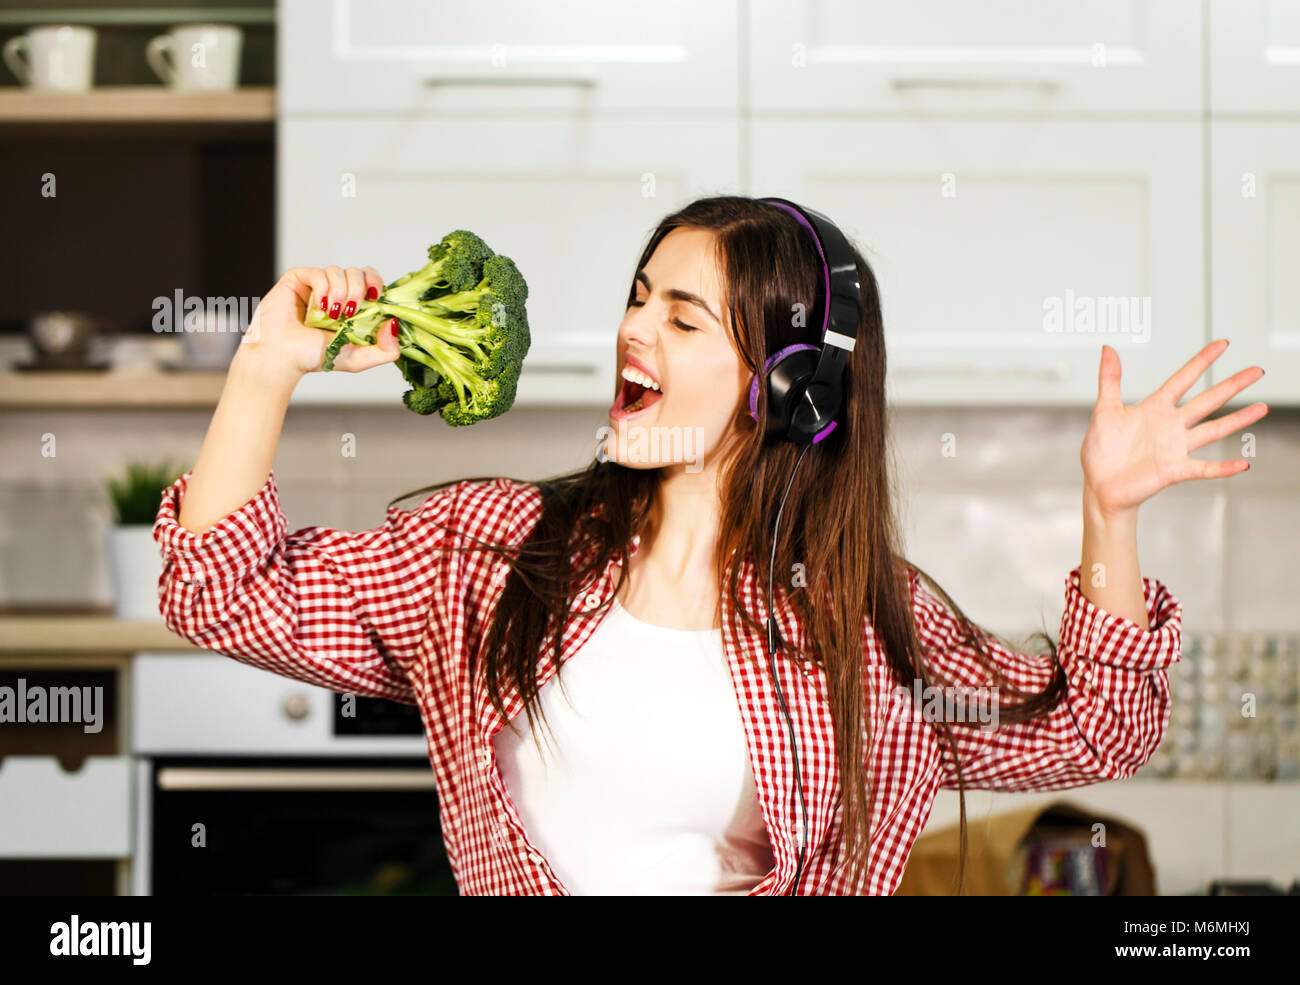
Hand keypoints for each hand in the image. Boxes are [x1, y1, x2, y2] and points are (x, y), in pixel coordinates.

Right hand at [239, 265, 398, 377]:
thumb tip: (395, 324)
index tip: (376, 298)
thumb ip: (385, 350)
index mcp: (352, 306)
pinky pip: (319, 272)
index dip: (377, 284)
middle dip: (359, 289)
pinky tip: (320, 307)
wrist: (282, 358)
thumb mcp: (358, 358)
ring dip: (341, 292)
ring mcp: (317, 285)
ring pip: (339, 270)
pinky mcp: (298, 279)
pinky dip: (323, 289)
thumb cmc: (314, 358)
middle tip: (351, 311)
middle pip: (358, 272)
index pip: (371, 281)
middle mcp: (336, 292)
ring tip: (332, 314)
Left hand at [1080, 339, 1267, 517]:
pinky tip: (1242, 464)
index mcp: (1155, 408)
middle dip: (1231, 385)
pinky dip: (1222, 468)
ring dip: (1238, 420)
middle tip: (1257, 371)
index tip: (1222, 343)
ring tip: (1262, 408)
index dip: (1202, 361)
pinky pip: (1203, 468)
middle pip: (1207, 401)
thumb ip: (1110, 379)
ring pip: (1212, 430)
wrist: (1099, 486)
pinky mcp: (1173, 470)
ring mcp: (1174, 448)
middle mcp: (1170, 425)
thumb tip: (1108, 348)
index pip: (1183, 379)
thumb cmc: (1101, 450)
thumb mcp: (1105, 410)